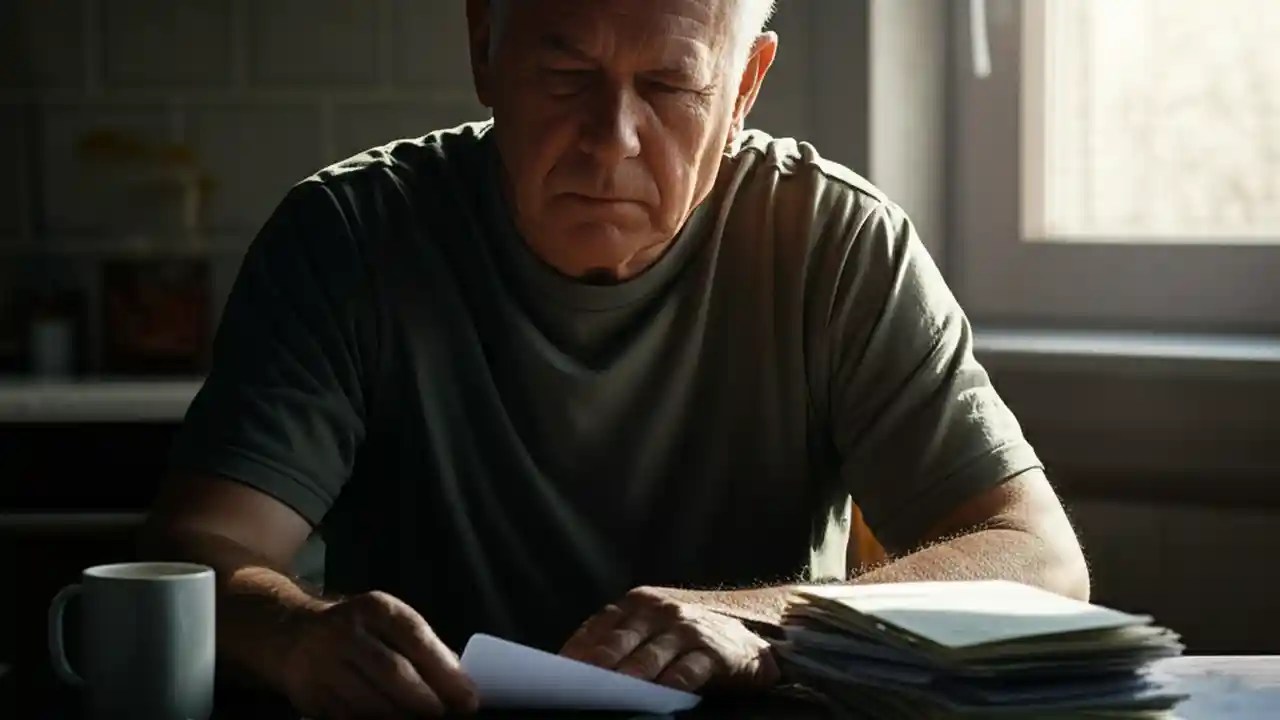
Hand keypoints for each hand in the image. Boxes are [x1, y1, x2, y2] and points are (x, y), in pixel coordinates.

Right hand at [278, 591, 477, 718]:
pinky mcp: (310, 695)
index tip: (467, 697)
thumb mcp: (386, 622)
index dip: (445, 670)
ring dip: (401, 718)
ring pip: (370, 701)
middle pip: (392, 672)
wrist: (292, 633)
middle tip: (445, 715)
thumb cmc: (357, 630)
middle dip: (425, 699)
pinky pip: (348, 717)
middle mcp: (346, 633)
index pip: (415, 637)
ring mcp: (324, 665)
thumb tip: (458, 682)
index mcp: (374, 609)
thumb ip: (419, 646)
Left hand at [559, 586, 779, 692]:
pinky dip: (668, 688)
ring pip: (646, 660)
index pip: (596, 629)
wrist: (752, 630)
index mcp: (636, 604)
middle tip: (570, 690)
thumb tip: (571, 669)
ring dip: (624, 681)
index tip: (552, 679)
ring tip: (604, 698)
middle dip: (592, 671)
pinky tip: (655, 700)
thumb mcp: (653, 626)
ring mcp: (685, 630)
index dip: (573, 655)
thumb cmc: (689, 635)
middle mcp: (658, 611)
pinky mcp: (712, 652)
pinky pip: (685, 674)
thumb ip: (619, 640)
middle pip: (616, 645)